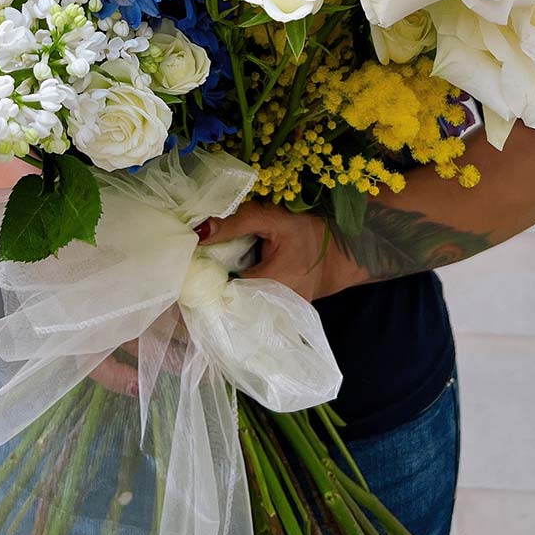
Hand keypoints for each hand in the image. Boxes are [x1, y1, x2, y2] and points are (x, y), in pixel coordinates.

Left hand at [198, 203, 363, 302]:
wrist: (342, 252)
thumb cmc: (308, 232)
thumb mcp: (274, 218)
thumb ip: (236, 223)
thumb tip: (198, 232)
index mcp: (270, 284)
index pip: (223, 289)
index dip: (205, 276)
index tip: (192, 265)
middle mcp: (273, 309)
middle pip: (229, 302)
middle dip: (213, 286)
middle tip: (199, 268)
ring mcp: (278, 316)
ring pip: (239, 309)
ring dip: (225, 293)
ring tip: (214, 275)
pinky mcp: (280, 316)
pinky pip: (251, 309)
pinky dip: (240, 297)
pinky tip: (233, 282)